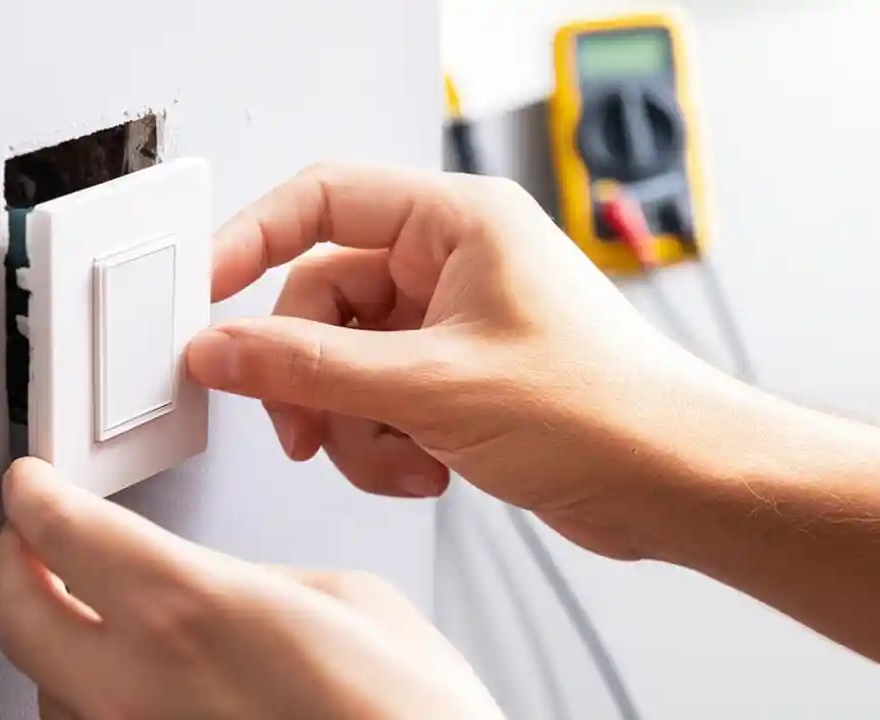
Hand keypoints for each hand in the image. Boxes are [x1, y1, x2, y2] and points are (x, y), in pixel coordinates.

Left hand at [0, 457, 500, 719]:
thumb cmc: (411, 716)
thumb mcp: (345, 597)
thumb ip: (254, 581)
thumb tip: (218, 586)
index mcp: (190, 608)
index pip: (63, 532)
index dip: (35, 498)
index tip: (32, 487)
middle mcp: (141, 689)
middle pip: (19, 616)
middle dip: (13, 566)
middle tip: (25, 541)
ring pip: (46, 689)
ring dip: (52, 638)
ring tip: (75, 610)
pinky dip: (90, 699)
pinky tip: (120, 682)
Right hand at [187, 163, 746, 558]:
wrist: (675, 482)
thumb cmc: (606, 409)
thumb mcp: (431, 387)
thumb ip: (310, 367)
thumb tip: (223, 349)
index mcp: (456, 222)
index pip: (323, 201)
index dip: (251, 239)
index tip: (204, 288)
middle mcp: (449, 264)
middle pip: (320, 301)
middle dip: (307, 375)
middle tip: (301, 424)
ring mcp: (447, 324)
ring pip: (341, 362)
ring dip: (349, 423)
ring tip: (393, 455)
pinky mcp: (450, 380)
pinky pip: (372, 400)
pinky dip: (381, 443)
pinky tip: (424, 467)